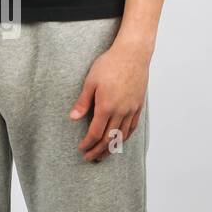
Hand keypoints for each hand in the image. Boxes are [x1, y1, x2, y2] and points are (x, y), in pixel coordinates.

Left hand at [68, 37, 149, 160]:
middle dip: (98, 150)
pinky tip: (120, 140)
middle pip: (109, 139)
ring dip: (112, 148)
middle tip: (90, 158)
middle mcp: (120, 112)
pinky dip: (125, 137)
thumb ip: (83, 102)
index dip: (88, 144)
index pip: (96, 133)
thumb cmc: (110, 64)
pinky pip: (132, 127)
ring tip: (104, 155)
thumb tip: (73, 117)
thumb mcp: (91, 81)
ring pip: (122, 136)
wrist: (133, 54)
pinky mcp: (138, 106)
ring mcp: (131, 110)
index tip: (82, 149)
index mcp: (106, 106)